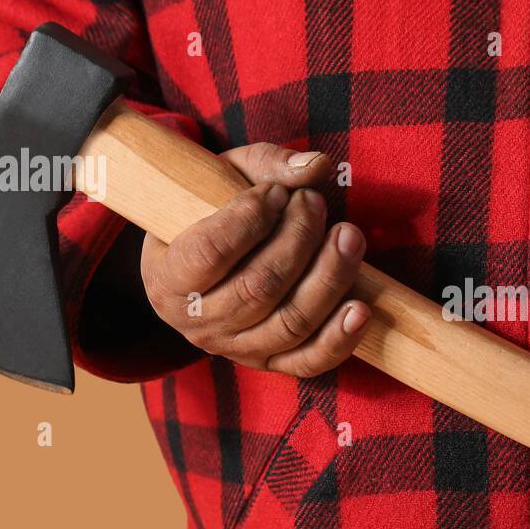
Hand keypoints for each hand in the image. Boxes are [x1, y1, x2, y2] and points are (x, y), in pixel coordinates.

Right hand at [141, 142, 369, 376]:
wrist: (207, 259)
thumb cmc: (213, 212)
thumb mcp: (224, 177)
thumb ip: (266, 164)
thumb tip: (316, 167)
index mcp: (167, 278)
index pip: (210, 253)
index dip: (250, 219)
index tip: (276, 192)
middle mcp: (196, 324)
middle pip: (258, 288)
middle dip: (298, 240)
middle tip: (315, 204)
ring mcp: (235, 349)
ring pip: (290, 323)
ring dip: (329, 277)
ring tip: (349, 236)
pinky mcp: (271, 364)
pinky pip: (308, 363)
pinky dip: (339, 339)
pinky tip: (361, 308)